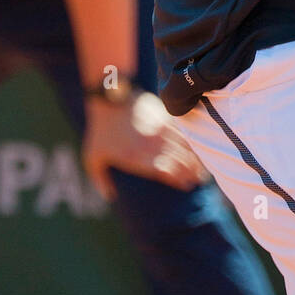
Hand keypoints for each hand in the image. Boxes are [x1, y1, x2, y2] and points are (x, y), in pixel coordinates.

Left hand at [82, 89, 206, 199]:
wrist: (110, 97)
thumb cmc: (100, 129)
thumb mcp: (92, 157)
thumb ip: (100, 180)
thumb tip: (110, 197)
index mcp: (136, 158)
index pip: (164, 171)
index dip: (178, 179)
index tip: (186, 186)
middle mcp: (151, 146)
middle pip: (178, 161)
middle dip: (191, 172)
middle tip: (198, 181)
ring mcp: (160, 131)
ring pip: (184, 148)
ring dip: (195, 159)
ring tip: (202, 169)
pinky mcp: (164, 118)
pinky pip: (182, 133)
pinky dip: (192, 143)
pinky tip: (199, 149)